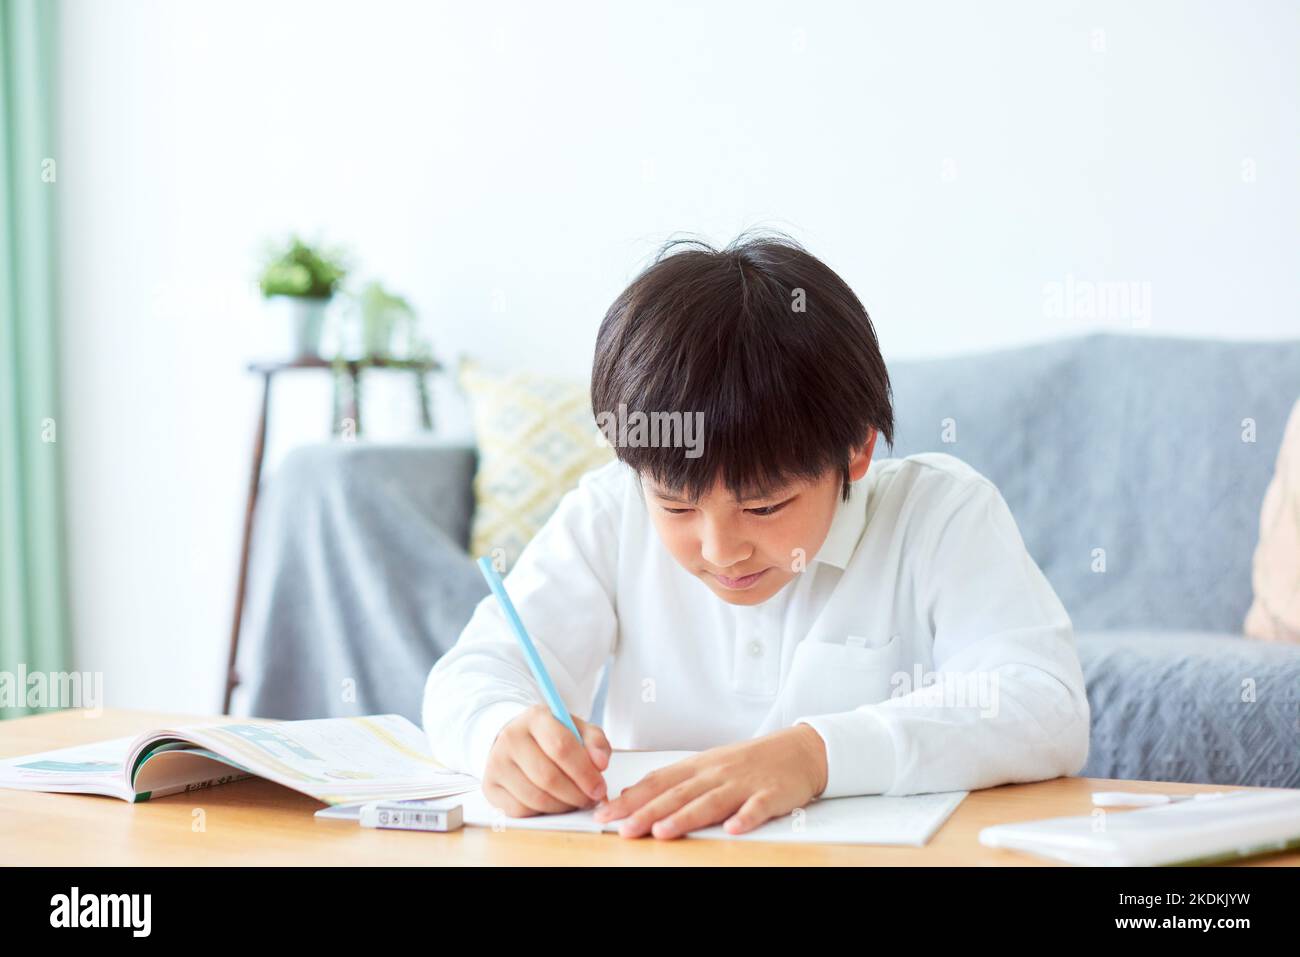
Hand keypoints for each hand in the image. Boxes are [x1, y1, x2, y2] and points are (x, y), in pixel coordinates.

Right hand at [483, 704, 610, 815]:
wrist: (516, 738)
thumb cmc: (552, 736)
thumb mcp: (577, 729)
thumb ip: (596, 742)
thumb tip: (601, 764)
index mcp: (536, 717)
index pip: (562, 747)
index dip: (584, 773)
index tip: (599, 788)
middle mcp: (511, 738)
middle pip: (548, 777)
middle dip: (576, 794)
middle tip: (590, 799)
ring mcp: (497, 762)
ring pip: (536, 797)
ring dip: (562, 806)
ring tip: (574, 801)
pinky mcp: (490, 786)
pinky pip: (521, 810)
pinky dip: (542, 812)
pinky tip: (553, 802)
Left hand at [592, 724, 828, 838]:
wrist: (796, 750)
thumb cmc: (747, 762)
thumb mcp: (706, 766)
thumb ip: (673, 782)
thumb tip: (631, 797)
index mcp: (697, 766)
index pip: (657, 782)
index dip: (630, 799)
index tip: (604, 814)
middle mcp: (716, 773)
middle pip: (678, 794)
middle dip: (648, 812)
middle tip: (623, 829)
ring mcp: (743, 783)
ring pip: (710, 801)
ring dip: (685, 816)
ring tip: (662, 831)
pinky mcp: (770, 794)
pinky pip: (757, 807)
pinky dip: (745, 817)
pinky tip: (732, 829)